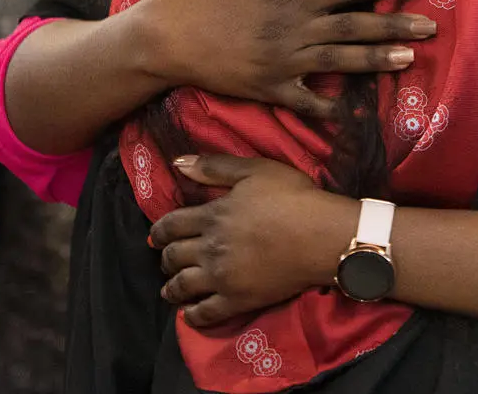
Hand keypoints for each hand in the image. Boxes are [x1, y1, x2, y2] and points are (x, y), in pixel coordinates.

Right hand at [131, 0, 434, 117]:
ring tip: (409, 59)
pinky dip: (330, 105)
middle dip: (396, 25)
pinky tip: (355, 107)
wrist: (168, 36)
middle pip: (354, 26)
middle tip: (431, 26)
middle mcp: (294, 28)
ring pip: (340, 61)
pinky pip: (306, 100)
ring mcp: (283, 61)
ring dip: (376, 60)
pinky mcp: (270, 89)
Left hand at [152, 154, 355, 327]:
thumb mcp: (255, 170)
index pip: (170, 225)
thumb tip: (177, 162)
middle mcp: (209, 248)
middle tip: (167, 260)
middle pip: (173, 256)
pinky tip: (189, 314)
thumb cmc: (292, 197)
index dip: (159, 230)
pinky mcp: (238, 300)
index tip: (157, 235)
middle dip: (165, 258)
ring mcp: (222, 277)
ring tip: (170, 290)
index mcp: (211, 216)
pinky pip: (206, 313)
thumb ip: (214, 167)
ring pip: (182, 287)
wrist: (321, 236)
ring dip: (171, 288)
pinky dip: (193, 315)